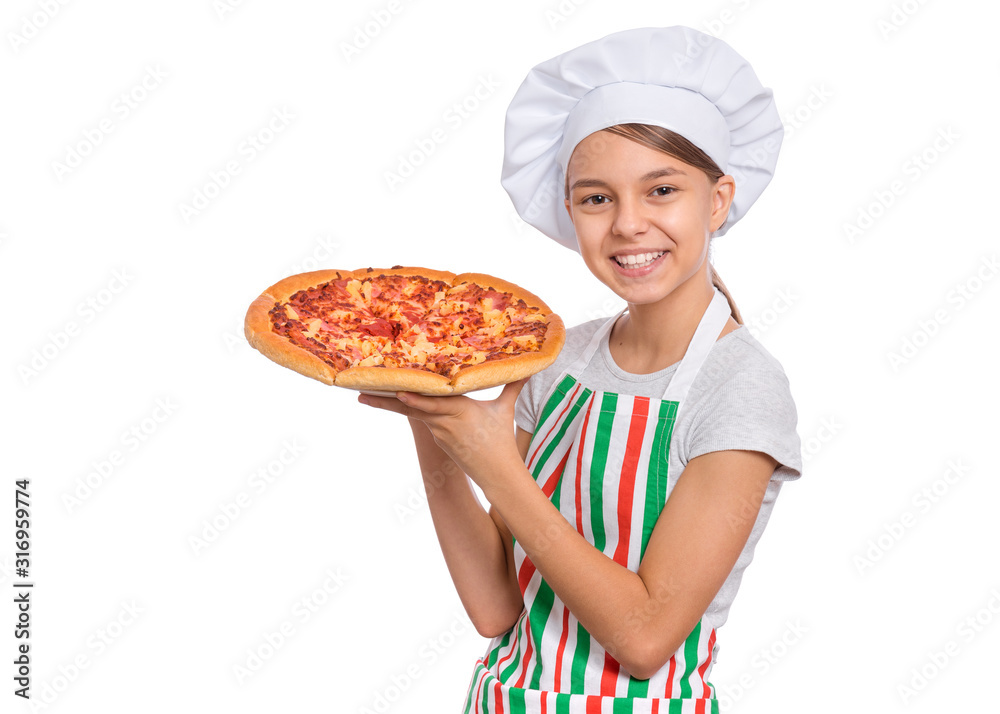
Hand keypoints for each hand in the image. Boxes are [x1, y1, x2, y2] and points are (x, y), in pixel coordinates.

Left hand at [357, 379, 527, 487]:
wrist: (497, 475)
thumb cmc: (502, 441)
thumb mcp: (505, 411)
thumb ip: (511, 387)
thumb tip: (528, 365)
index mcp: (461, 412)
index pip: (434, 403)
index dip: (415, 397)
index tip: (397, 391)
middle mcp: (445, 423)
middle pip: (411, 408)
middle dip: (385, 401)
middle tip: (360, 392)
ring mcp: (438, 433)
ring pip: (411, 414)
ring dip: (388, 405)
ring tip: (365, 396)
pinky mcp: (437, 439)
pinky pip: (419, 420)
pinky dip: (406, 409)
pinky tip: (393, 400)